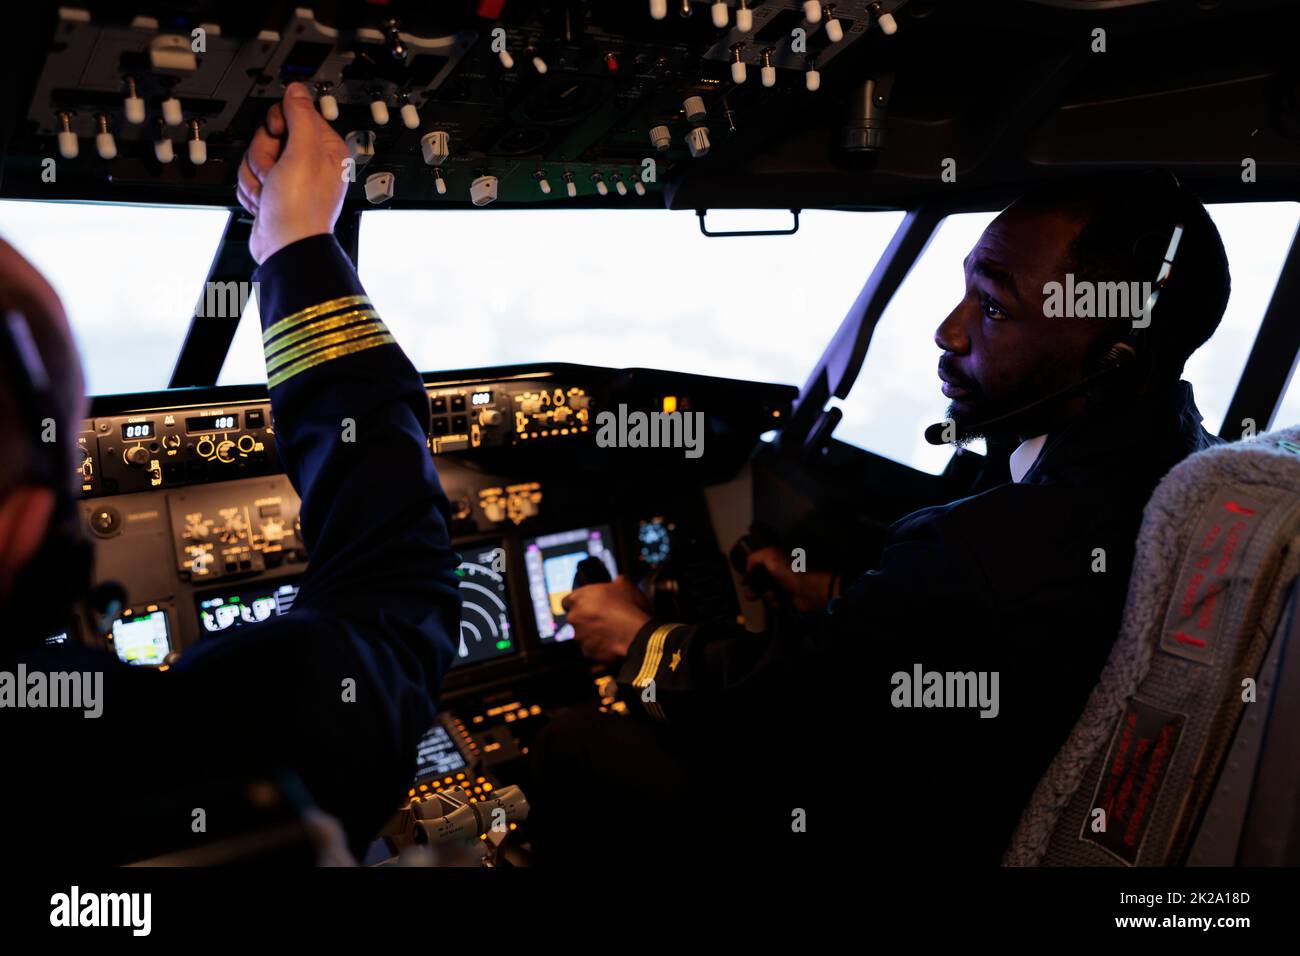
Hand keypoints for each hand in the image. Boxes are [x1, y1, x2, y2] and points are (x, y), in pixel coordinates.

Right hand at [237, 82, 350, 263]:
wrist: (285, 245)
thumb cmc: (300, 207)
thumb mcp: (303, 152)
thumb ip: (300, 116)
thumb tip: (297, 90)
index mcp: (325, 148)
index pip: (293, 114)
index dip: (279, 124)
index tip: (280, 137)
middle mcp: (310, 162)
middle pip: (268, 135)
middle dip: (263, 155)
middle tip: (275, 173)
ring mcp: (289, 178)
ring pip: (255, 156)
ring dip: (255, 175)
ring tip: (270, 192)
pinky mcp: (272, 192)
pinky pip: (249, 177)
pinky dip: (251, 190)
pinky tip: (264, 203)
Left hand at [563, 576, 651, 663]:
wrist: (637, 634)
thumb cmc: (629, 607)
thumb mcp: (624, 583)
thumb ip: (612, 582)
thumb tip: (614, 583)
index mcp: (578, 598)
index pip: (567, 601)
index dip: (578, 603)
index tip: (589, 605)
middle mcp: (573, 618)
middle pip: (575, 619)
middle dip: (586, 619)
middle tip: (603, 619)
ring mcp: (579, 637)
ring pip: (582, 635)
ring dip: (592, 634)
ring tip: (610, 632)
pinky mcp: (587, 653)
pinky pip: (590, 650)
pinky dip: (598, 648)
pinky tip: (612, 644)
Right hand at [743, 546, 835, 612]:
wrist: (808, 589)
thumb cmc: (789, 570)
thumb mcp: (769, 555)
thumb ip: (754, 557)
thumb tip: (747, 570)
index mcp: (775, 560)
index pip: (756, 567)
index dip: (749, 574)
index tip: (744, 582)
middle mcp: (778, 572)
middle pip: (759, 582)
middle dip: (753, 589)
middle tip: (751, 594)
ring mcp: (783, 587)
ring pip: (765, 594)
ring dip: (766, 596)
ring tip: (773, 596)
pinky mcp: (787, 599)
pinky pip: (774, 603)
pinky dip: (775, 604)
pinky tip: (779, 602)